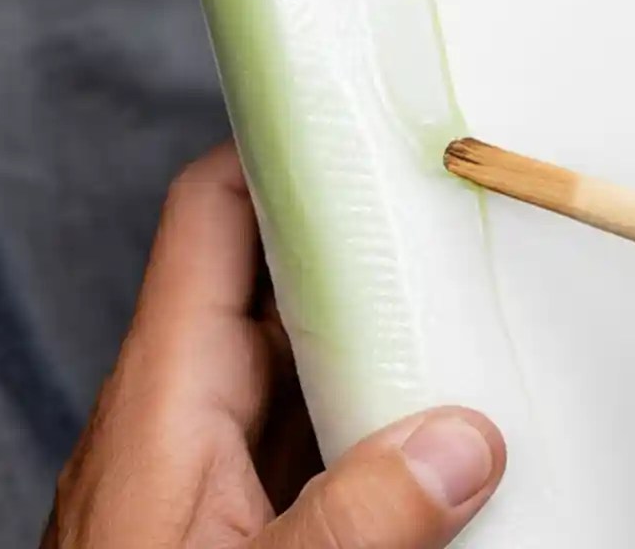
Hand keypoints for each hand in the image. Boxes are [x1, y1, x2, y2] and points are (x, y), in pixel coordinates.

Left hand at [42, 143, 504, 547]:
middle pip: (278, 282)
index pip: (211, 220)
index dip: (277, 154)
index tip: (360, 125)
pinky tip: (435, 432)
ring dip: (382, 339)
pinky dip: (377, 414)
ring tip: (470, 320)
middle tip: (454, 223)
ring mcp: (215, 465)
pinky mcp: (244, 510)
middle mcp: (185, 415)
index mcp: (163, 401)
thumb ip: (353, 519)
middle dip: (367, 248)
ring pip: (307, 359)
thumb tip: (463, 444)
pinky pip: (319, 429)